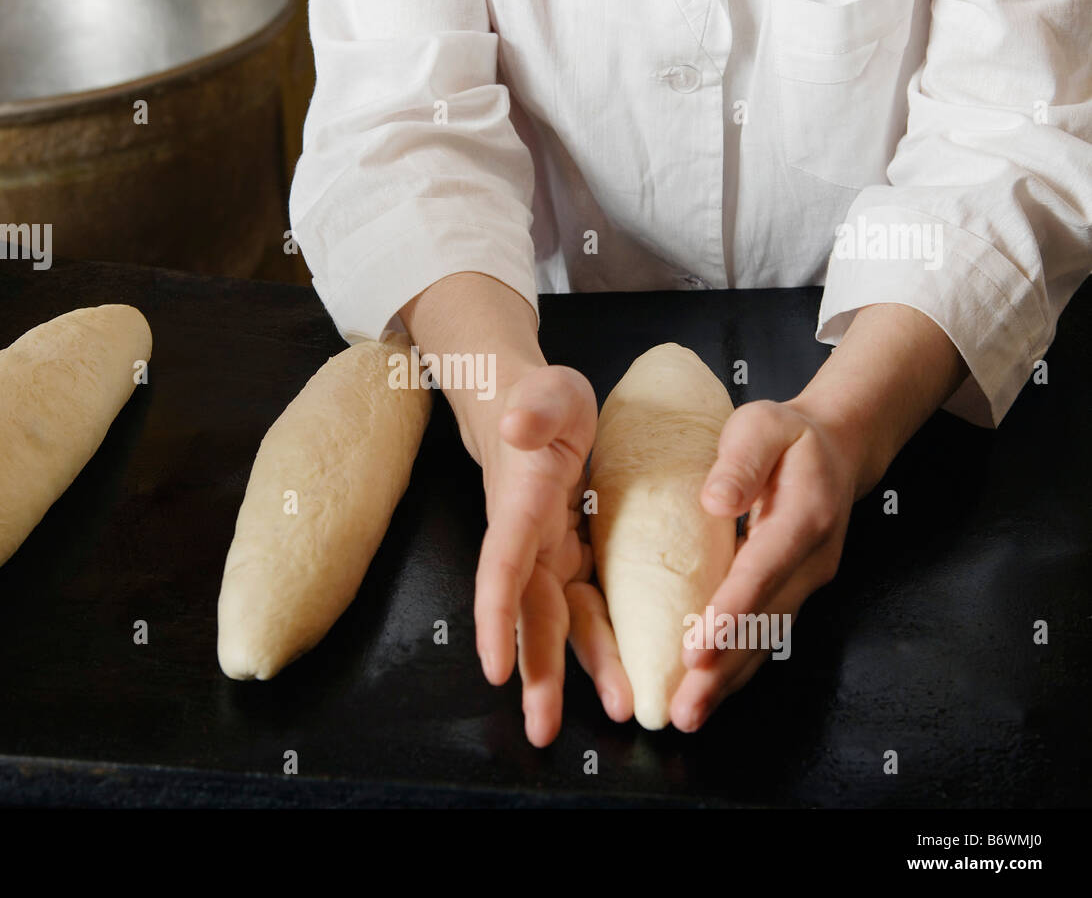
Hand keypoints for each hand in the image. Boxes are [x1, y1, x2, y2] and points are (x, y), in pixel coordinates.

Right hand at [473, 364, 633, 745]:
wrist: (526, 409)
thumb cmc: (539, 400)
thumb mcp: (546, 391)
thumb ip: (536, 407)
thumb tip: (518, 424)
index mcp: (520, 505)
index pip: (503, 564)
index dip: (496, 615)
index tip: (495, 668)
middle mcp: (527, 541)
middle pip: (528, 613)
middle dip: (536, 671)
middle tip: (543, 728)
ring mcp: (547, 555)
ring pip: (559, 622)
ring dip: (575, 671)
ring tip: (610, 710)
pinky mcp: (569, 558)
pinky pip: (587, 607)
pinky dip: (602, 643)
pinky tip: (624, 677)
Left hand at [669, 398, 861, 731]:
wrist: (837, 447)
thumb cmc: (789, 435)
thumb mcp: (764, 424)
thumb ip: (742, 460)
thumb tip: (715, 500)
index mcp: (804, 517)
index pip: (763, 571)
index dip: (731, 613)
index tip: (698, 649)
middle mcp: (812, 560)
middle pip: (765, 623)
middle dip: (723, 671)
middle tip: (685, 709)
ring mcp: (807, 582)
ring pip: (766, 641)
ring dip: (729, 682)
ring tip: (689, 715)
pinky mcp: (795, 592)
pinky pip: (765, 636)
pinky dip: (737, 668)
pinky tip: (709, 695)